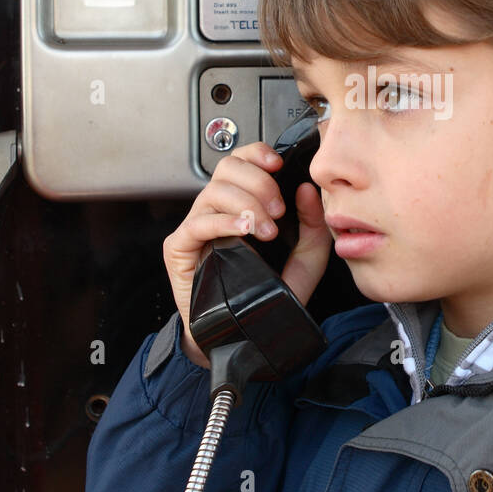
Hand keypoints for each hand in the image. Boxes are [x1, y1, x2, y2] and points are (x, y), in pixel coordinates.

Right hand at [162, 142, 332, 367]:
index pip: (243, 161)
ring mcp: (196, 227)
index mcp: (242, 204)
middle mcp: (217, 210)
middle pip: (228, 168)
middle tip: (277, 210)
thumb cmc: (268, 298)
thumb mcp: (305, 261)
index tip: (279, 165)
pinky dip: (223, 221)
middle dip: (258, 183)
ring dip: (246, 204)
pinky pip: (197, 222)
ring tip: (266, 230)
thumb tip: (306, 189)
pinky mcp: (179, 247)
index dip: (258, 155)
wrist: (243, 337)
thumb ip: (313, 225)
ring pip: (214, 191)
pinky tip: (242, 231)